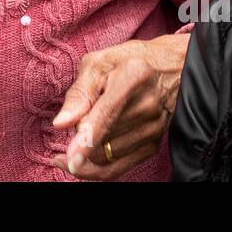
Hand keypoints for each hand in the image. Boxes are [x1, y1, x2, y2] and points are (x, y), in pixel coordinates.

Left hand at [51, 34, 189, 179]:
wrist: (170, 69)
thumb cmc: (127, 62)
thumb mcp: (98, 63)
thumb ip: (78, 93)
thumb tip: (61, 124)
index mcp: (132, 77)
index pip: (107, 115)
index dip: (87, 138)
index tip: (70, 158)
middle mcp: (147, 106)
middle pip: (102, 138)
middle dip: (79, 133)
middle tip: (81, 114)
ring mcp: (154, 128)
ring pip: (105, 156)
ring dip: (87, 148)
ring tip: (90, 124)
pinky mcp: (153, 145)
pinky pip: (117, 169)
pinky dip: (94, 169)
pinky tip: (80, 158)